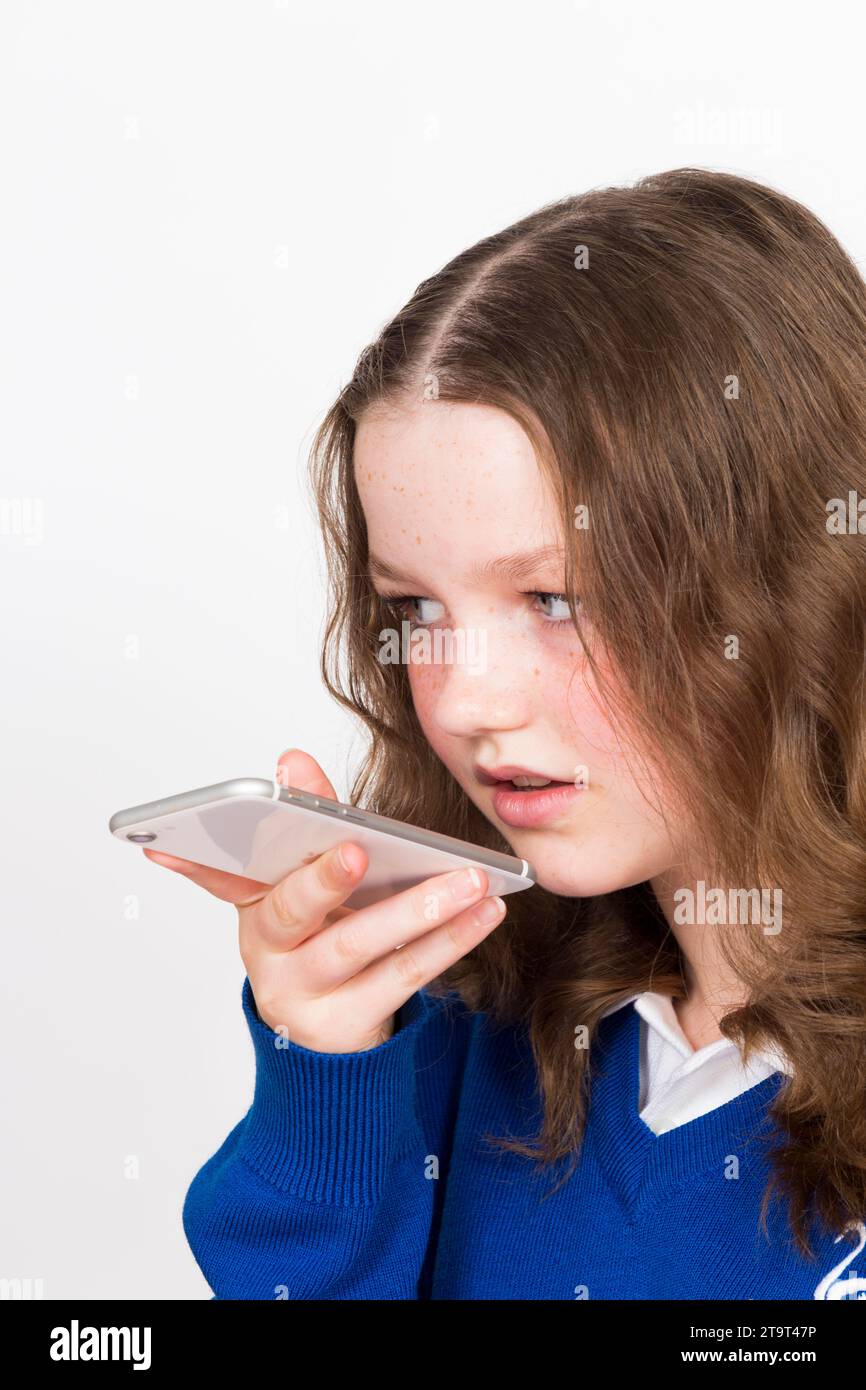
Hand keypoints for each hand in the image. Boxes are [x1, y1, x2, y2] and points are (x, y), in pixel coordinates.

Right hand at [143, 747, 505, 1050]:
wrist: (329, 1043)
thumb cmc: (321, 941)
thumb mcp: (309, 882)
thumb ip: (310, 818)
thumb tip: (293, 760)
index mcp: (252, 905)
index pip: (222, 873)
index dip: (203, 858)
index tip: (208, 830)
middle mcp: (267, 952)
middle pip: (292, 911)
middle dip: (323, 878)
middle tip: (358, 850)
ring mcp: (304, 992)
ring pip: (356, 945)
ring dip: (416, 909)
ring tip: (470, 879)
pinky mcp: (349, 1022)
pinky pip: (404, 976)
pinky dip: (449, 940)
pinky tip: (484, 911)